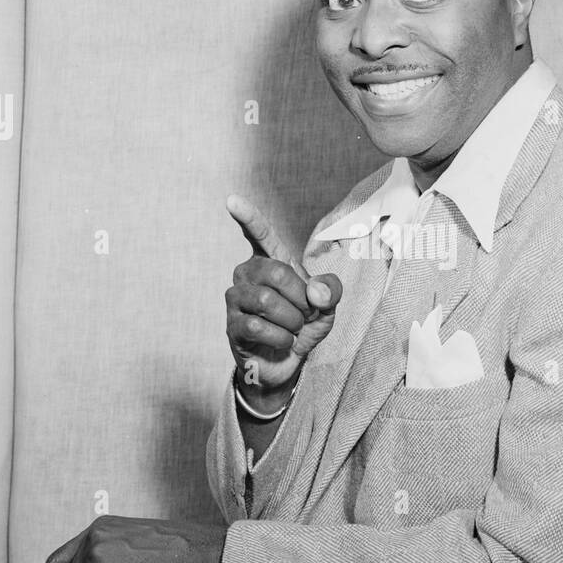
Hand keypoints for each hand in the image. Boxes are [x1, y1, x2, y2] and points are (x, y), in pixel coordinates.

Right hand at [225, 194, 342, 405]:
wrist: (289, 362)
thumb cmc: (304, 325)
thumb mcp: (327, 305)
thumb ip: (330, 290)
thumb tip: (315, 291)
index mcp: (270, 261)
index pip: (259, 235)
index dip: (248, 218)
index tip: (231, 200)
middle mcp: (248, 274)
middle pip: (276, 273)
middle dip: (301, 298)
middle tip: (306, 314)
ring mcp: (236, 299)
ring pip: (265, 301)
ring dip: (291, 320)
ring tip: (293, 329)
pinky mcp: (232, 326)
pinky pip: (257, 327)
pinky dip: (280, 338)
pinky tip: (282, 341)